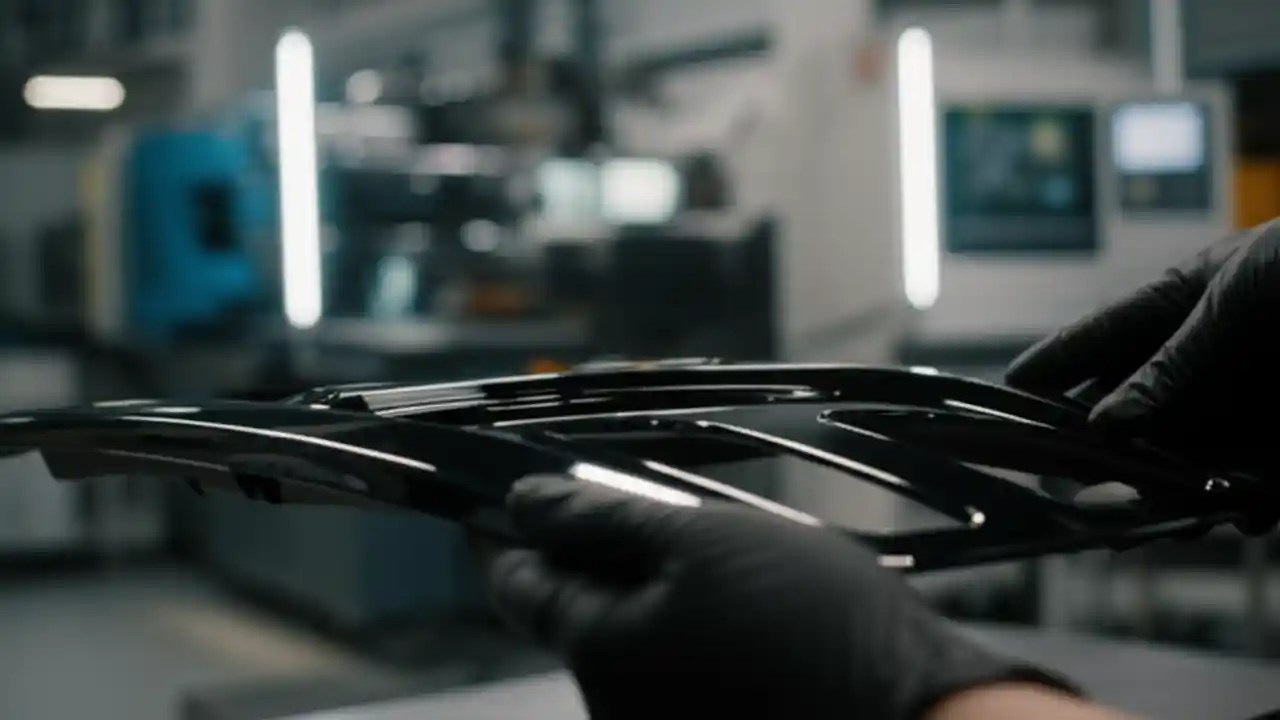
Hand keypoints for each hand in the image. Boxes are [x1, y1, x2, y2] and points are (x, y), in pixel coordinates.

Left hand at [485, 475, 1076, 719]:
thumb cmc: (819, 630)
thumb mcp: (704, 543)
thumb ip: (602, 521)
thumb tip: (524, 501)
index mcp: (599, 652)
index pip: (518, 581)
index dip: (509, 527)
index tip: (512, 491)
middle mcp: (615, 708)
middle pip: (580, 610)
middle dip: (605, 553)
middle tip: (660, 504)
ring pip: (636, 638)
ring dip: (662, 590)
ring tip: (739, 561)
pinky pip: (683, 668)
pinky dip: (701, 628)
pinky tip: (762, 608)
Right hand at [1006, 219, 1279, 477]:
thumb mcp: (1237, 303)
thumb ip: (1174, 367)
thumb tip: (1106, 423)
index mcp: (1187, 297)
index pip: (1101, 336)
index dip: (1053, 363)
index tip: (1008, 390)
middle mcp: (1212, 347)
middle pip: (1137, 401)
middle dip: (1100, 435)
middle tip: (1062, 469)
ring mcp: (1253, 391)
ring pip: (1188, 445)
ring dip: (1165, 474)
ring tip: (1141, 499)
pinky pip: (1250, 474)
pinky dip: (1236, 493)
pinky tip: (1230, 503)